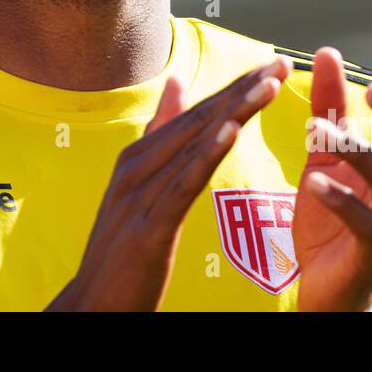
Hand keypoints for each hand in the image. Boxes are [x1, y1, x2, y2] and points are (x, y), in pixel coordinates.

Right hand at [47, 56, 293, 310]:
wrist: (90, 307)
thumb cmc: (118, 253)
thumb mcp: (136, 190)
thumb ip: (157, 138)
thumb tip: (175, 84)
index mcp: (136, 159)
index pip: (193, 114)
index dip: (234, 87)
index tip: (271, 66)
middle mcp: (135, 169)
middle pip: (197, 120)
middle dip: (241, 90)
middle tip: (280, 64)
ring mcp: (138, 197)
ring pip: (194, 145)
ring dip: (234, 111)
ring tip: (268, 86)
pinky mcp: (147, 229)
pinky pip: (182, 185)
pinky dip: (206, 155)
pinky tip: (231, 132)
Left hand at [294, 48, 371, 310]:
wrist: (325, 289)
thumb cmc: (332, 218)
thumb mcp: (326, 155)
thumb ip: (330, 107)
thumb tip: (329, 52)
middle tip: (369, 90)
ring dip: (357, 151)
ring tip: (319, 131)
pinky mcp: (371, 255)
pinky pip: (366, 225)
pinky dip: (341, 200)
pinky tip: (315, 182)